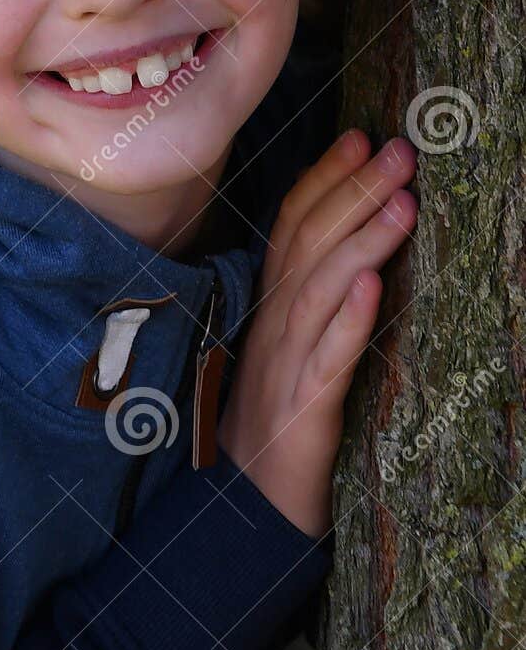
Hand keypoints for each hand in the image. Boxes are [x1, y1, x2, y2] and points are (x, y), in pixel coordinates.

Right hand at [217, 129, 417, 538]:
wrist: (246, 512)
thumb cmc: (276, 425)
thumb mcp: (291, 351)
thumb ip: (313, 299)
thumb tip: (354, 249)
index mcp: (270, 307)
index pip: (291, 226)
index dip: (325, 178)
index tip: (362, 136)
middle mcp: (273, 326)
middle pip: (308, 244)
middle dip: (355, 191)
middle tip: (401, 151)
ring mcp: (285, 367)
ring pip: (320, 291)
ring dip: (361, 241)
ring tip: (403, 203)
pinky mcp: (304, 413)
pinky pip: (326, 361)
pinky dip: (349, 321)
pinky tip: (374, 289)